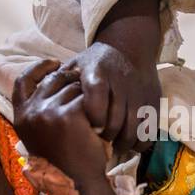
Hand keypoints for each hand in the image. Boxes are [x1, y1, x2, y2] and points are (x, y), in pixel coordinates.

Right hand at [12, 59, 109, 181]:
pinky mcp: (67, 115)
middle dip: (73, 83)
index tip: (54, 63)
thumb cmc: (66, 162)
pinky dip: (97, 107)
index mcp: (20, 117)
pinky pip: (87, 97)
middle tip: (88, 99)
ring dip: (87, 98)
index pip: (23, 80)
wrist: (78, 184)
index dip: (38, 68)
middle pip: (54, 79)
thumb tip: (51, 78)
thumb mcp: (41, 135)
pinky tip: (99, 123)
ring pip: (73, 87)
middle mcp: (30, 113)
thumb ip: (39, 111)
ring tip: (93, 119)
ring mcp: (47, 112)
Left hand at [64, 41, 161, 156]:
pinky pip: (148, 133)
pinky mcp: (153, 103)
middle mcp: (122, 83)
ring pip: (133, 130)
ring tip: (110, 147)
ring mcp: (139, 94)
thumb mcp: (75, 65)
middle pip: (115, 121)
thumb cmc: (95, 63)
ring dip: (120, 144)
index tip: (89, 125)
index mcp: (99, 72)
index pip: (97, 98)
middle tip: (95, 144)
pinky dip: (138, 143)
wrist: (129, 48)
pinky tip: (127, 142)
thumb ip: (59, 83)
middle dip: (104, 137)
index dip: (93, 117)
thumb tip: (41, 104)